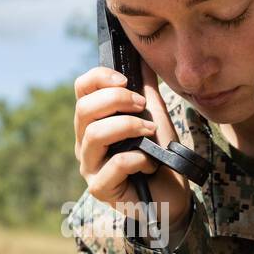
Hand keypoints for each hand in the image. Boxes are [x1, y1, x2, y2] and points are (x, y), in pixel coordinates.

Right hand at [74, 55, 190, 229]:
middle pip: (84, 109)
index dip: (100, 77)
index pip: (81, 90)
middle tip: (142, 106)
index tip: (126, 80)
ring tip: (150, 132)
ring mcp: (89, 167)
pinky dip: (137, 158)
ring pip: (95, 135)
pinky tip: (149, 163)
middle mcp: (85, 143)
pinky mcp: (100, 189)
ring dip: (128, 126)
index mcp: (94, 121)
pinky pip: (114, 164)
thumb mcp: (155, 116)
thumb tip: (143, 57)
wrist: (172, 197)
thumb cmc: (160, 158)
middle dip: (116, 101)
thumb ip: (146, 89)